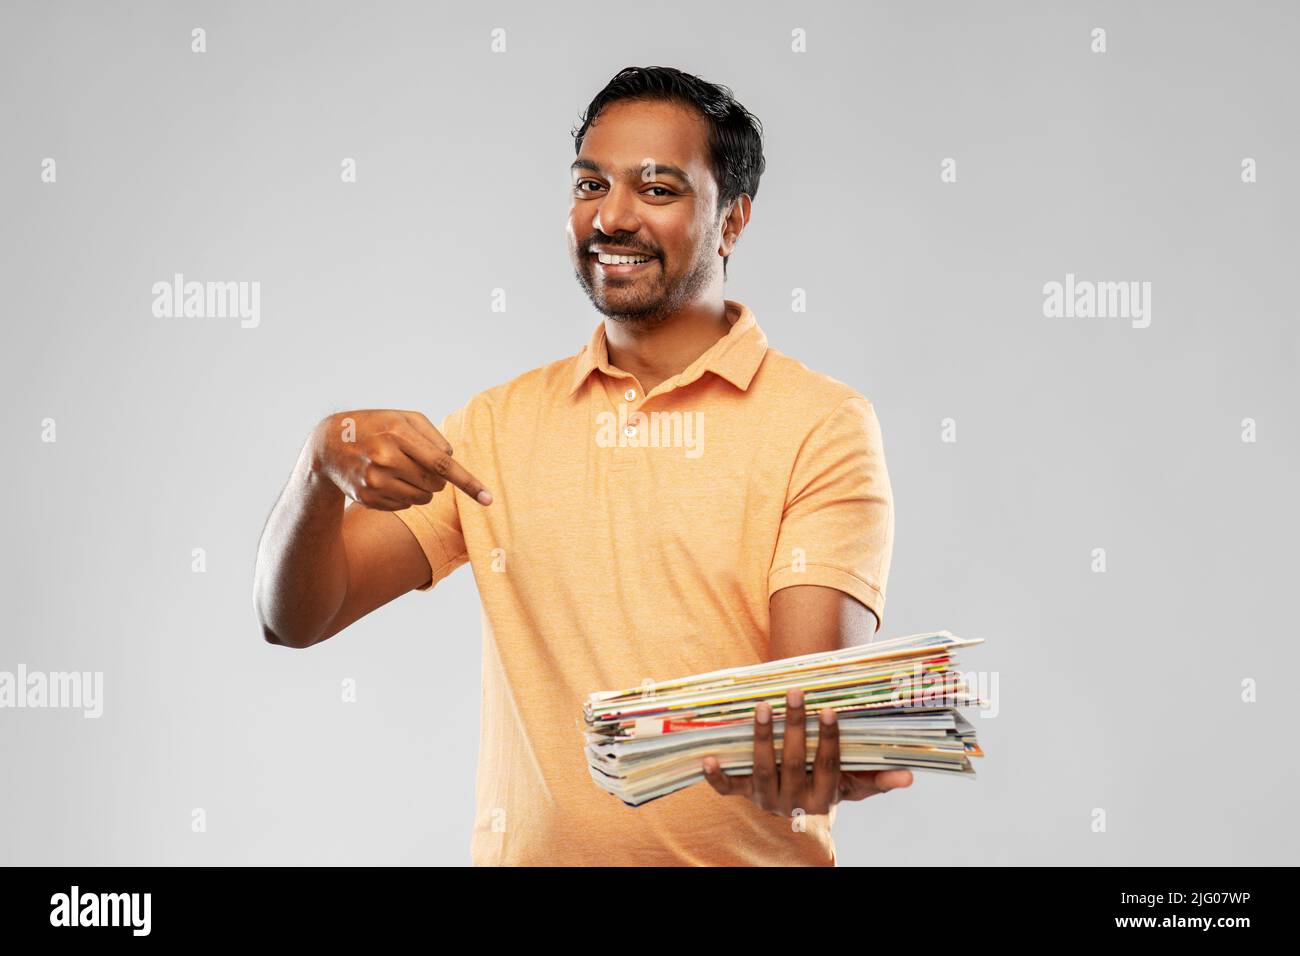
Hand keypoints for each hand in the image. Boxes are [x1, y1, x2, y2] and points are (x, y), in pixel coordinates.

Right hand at [309, 409, 491, 509]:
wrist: (329, 445)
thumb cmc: (376, 426)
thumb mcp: (402, 417)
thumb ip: (432, 435)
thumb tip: (451, 460)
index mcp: (397, 433)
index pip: (442, 463)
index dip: (468, 482)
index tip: (488, 499)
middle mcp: (385, 458)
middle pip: (436, 483)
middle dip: (438, 478)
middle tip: (420, 463)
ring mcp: (375, 481)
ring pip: (423, 498)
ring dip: (423, 488)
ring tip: (402, 470)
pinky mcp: (369, 498)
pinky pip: (406, 505)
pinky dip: (405, 494)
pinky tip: (387, 480)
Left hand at [701, 688, 912, 815]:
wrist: (797, 827)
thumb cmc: (828, 794)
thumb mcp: (854, 790)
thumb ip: (878, 781)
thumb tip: (910, 775)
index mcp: (823, 797)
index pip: (828, 765)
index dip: (829, 738)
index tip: (830, 709)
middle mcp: (793, 799)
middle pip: (794, 762)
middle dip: (794, 727)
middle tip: (795, 694)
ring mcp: (765, 799)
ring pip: (762, 769)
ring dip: (761, 738)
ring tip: (762, 706)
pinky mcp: (743, 796)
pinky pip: (727, 790)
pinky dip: (716, 776)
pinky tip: (707, 756)